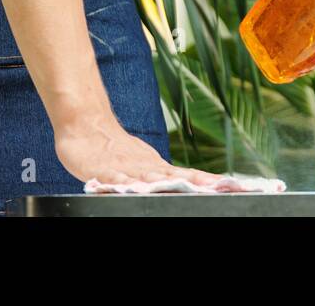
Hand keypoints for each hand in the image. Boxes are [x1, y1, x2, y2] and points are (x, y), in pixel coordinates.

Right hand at [56, 115, 222, 187]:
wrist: (87, 124)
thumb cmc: (114, 148)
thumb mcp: (141, 162)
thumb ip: (158, 174)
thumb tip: (180, 184)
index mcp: (155, 165)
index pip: (185, 175)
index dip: (205, 181)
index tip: (226, 185)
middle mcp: (145, 166)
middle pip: (175, 177)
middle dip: (196, 183)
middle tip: (218, 188)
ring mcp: (127, 168)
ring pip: (151, 178)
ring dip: (170, 184)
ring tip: (189, 189)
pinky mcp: (105, 171)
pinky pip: (116, 180)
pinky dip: (127, 185)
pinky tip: (137, 189)